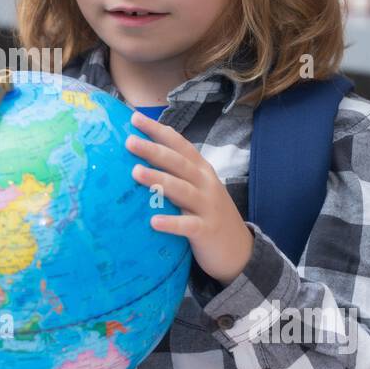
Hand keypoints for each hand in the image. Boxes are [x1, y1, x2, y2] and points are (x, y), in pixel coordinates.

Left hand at [126, 110, 254, 284]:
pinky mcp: (207, 230)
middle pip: (178, 163)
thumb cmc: (208, 215)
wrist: (240, 250)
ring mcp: (208, 207)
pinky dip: (171, 223)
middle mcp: (205, 183)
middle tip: (129, 142)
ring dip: (159, 180)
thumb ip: (176, 175)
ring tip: (135, 173)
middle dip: (154, 150)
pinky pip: (188, 225)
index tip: (135, 118)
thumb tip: (138, 162)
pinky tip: (153, 222)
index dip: (159, 131)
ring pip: (182, 189)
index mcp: (201, 170)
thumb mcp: (198, 189)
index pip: (179, 145)